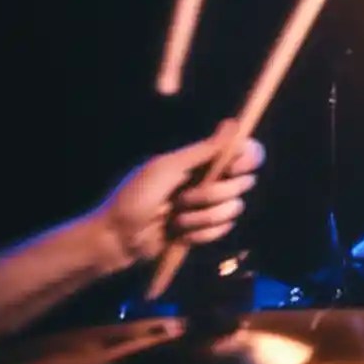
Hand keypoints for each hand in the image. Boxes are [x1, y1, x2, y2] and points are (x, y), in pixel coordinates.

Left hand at [93, 120, 264, 269]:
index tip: (234, 169)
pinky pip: (221, 231)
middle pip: (242, 184)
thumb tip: (233, 124)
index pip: (242, 154)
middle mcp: (209, 181)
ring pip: (232, 210)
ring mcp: (208, 207)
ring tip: (175, 220)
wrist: (117, 238)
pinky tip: (178, 234)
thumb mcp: (167, 169)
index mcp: (201, 162)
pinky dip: (199, 234)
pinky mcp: (205, 231)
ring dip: (202, 217)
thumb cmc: (134, 197)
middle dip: (213, 194)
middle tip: (183, 199)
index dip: (246, 160)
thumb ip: (204, 149)